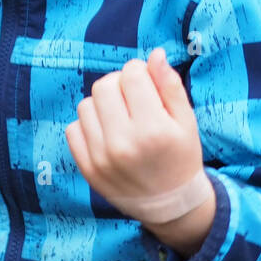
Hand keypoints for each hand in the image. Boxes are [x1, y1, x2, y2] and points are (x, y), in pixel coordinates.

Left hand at [64, 49, 211, 223]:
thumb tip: (154, 54)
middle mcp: (123, 144)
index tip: (147, 85)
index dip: (140, 72)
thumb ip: (170, 85)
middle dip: (118, 84)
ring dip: (102, 105)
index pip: (132, 74)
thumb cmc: (181, 157)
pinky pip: (73, 128)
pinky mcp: (87, 169)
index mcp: (153, 129)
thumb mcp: (186, 121)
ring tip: (120, 118)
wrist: (169, 205)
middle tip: (132, 99)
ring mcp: (101, 158)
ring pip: (85, 105)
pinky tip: (107, 134)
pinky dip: (88, 126)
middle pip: (104, 86)